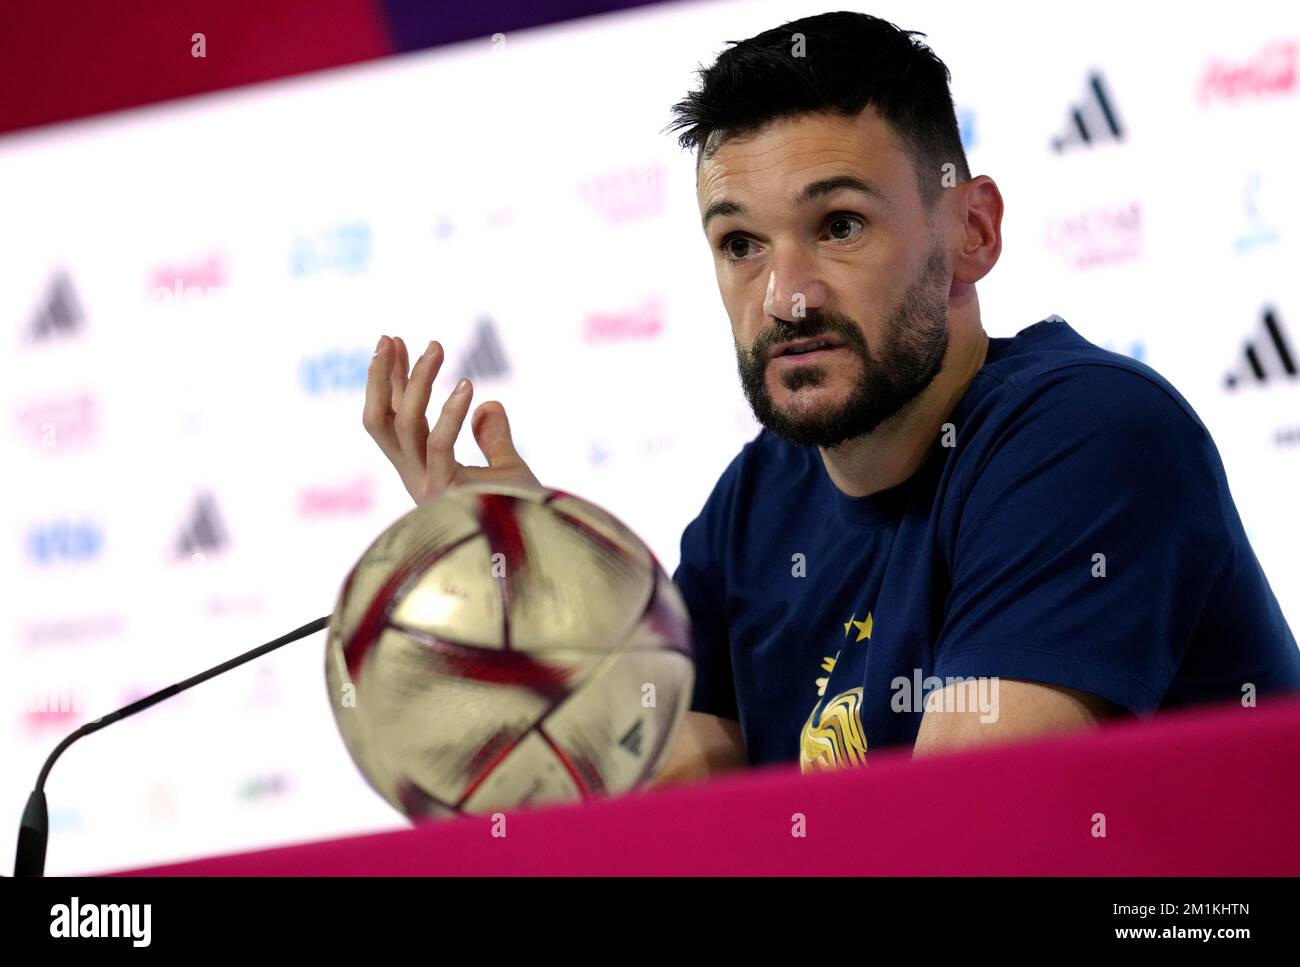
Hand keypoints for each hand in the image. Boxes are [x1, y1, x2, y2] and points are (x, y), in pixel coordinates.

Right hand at [363, 335, 540, 505]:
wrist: (538, 562)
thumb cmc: (525, 521)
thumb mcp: (509, 471)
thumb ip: (494, 439)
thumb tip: (490, 403)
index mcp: (423, 473)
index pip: (394, 419)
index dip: (391, 381)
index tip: (395, 341)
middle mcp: (418, 480)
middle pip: (379, 424)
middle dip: (378, 379)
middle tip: (389, 337)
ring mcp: (429, 489)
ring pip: (403, 428)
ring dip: (416, 383)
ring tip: (436, 346)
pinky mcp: (449, 496)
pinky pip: (439, 448)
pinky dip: (451, 415)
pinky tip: (469, 388)